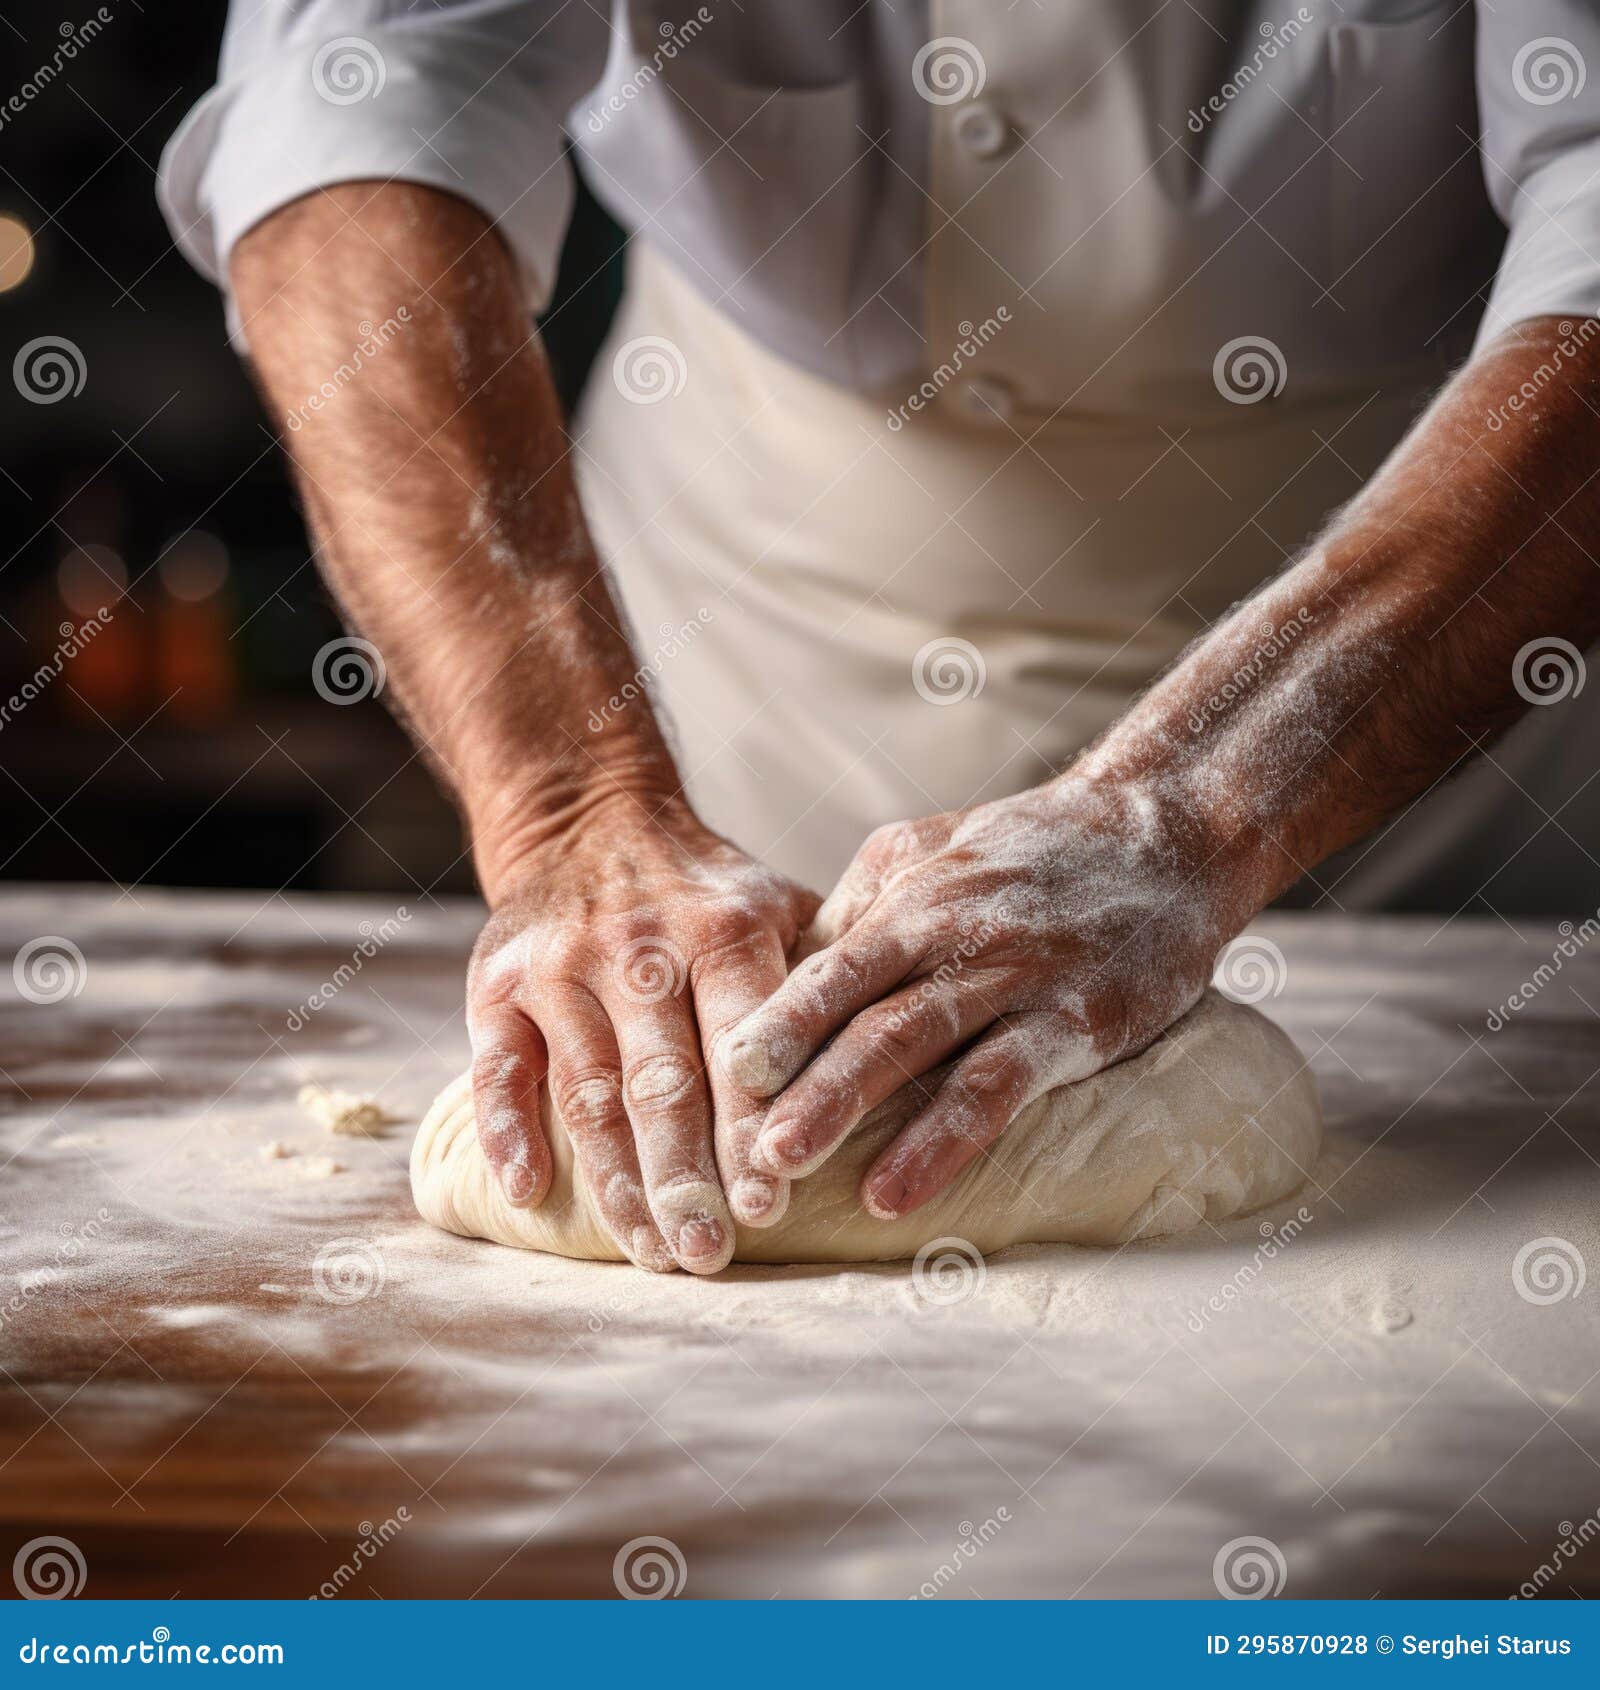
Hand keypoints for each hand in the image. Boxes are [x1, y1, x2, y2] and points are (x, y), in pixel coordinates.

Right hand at [468, 794, 817, 1273]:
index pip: (743, 1042)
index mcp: (722, 928)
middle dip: (686, 1174)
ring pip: (588, 1087)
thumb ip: (818, 977)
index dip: (753, 1125)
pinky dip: (508, 1129)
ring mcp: (561, 967)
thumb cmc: (705, 889)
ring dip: (616, 1178)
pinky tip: (528, 1193)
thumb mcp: (774, 904)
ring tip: (649, 1249)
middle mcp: (639, 947)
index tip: (772, 1204)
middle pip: (662, 1080)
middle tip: (708, 1253)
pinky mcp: (498, 984)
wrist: (589, 818)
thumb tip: (888, 1064)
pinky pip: (498, 1066)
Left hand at [721, 778, 1236, 1219]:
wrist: (1164, 832)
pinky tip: (898, 1189)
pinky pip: (1002, 1087)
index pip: (826, 965)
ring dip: (849, 1107)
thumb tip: (781, 982)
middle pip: (861, 1011)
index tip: (712, 1072)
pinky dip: (945, 1140)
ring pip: (920, 1046)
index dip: (771, 1021)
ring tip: (787, 1166)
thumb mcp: (926, 852)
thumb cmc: (1026, 850)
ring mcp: (1019, 979)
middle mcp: (958, 935)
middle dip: (793, 1077)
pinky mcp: (1078, 1022)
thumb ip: (858, 913)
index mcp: (913, 898)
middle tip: (732, 1140)